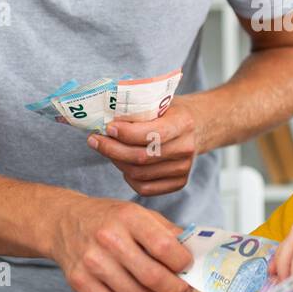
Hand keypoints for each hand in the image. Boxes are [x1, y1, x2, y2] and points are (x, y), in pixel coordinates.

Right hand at [49, 196, 194, 291]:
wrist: (64, 221)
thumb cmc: (109, 219)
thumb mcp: (139, 213)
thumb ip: (168, 232)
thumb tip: (196, 254)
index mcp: (128, 217)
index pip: (165, 247)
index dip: (183, 262)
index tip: (188, 266)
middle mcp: (108, 238)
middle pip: (153, 277)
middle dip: (175, 288)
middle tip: (181, 289)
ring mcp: (91, 261)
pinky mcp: (79, 281)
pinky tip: (131, 291)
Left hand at [89, 97, 203, 196]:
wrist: (197, 126)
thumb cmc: (170, 111)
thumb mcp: (159, 102)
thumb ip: (137, 110)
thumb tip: (103, 118)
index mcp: (184, 123)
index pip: (151, 134)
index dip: (125, 133)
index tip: (107, 128)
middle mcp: (186, 148)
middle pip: (141, 157)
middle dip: (112, 149)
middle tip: (95, 140)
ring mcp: (184, 168)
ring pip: (139, 174)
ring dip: (117, 162)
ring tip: (108, 150)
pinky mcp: (179, 182)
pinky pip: (145, 188)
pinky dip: (128, 178)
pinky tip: (123, 164)